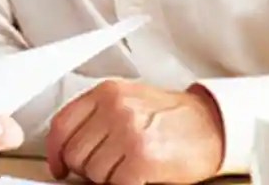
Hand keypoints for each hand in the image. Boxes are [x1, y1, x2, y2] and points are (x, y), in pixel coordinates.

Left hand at [46, 80, 223, 184]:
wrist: (213, 125)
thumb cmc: (172, 116)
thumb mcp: (129, 101)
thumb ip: (97, 116)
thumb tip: (68, 146)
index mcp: (107, 92)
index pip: (62, 125)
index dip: (56, 151)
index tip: (58, 166)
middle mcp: (114, 109)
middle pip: (76, 153)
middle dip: (88, 167)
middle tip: (109, 167)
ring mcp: (128, 133)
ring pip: (93, 172)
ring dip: (109, 178)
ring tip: (129, 167)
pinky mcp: (142, 158)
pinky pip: (116, 184)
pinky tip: (139, 176)